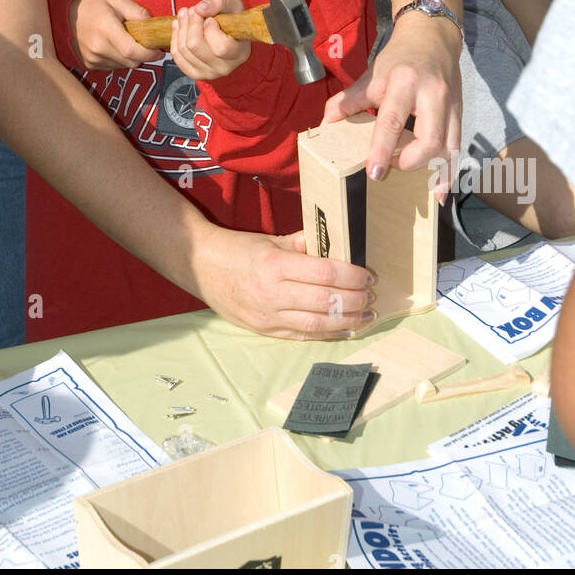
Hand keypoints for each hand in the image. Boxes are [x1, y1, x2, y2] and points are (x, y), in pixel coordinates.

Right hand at [69, 0, 164, 70]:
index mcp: (106, 29)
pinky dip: (119, 59)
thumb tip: (153, 25)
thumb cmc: (94, 4)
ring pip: (124, 66)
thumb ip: (137, 11)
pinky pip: (113, 67)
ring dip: (130, 58)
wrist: (67, 13)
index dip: (149, 54)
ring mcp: (92, 58)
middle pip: (131, 62)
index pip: (132, 51)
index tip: (159, 50)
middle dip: (143, 55)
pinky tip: (114, 46)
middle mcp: (98, 47)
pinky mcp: (89, 64)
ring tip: (126, 41)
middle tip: (145, 43)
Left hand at [170, 0, 249, 81]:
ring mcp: (209, 73)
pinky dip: (175, 38)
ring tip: (185, 14)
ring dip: (181, 27)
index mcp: (239, 53)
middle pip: (195, 46)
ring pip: (184, 49)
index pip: (220, 47)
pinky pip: (177, 56)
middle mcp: (225, 67)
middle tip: (192, 10)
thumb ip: (218, 2)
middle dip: (190, 23)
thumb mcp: (232, 4)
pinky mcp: (195, 73)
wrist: (227, 32)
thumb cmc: (232, 19)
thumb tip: (200, 9)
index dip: (210, 29)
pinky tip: (179, 27)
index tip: (210, 18)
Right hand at [194, 225, 376, 340]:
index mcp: (275, 265)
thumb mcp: (271, 240)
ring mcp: (268, 316)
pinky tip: (346, 328)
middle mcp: (273, 293)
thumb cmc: (238, 249)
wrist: (201, 266)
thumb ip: (304, 244)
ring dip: (347, 320)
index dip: (352, 275)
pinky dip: (328, 333)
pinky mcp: (265, 331)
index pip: (324, 273)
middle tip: (372, 296)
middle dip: (355, 299)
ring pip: (317, 324)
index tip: (368, 275)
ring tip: (367, 315)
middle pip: (325, 301)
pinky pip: (302, 334)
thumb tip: (337, 244)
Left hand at [322, 11, 461, 197]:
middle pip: (430, 139)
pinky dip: (451, 170)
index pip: (392, 121)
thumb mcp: (371, 75)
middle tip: (392, 167)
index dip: (383, 149)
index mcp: (404, 82)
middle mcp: (432, 94)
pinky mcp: (461, 113)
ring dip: (436, 172)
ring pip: (450, 147)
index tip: (375, 173)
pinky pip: (458, 147)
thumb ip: (347, 101)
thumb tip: (325, 124)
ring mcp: (451, 104)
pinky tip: (443, 190)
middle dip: (411, 162)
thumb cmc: (398, 58)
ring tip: (425, 190)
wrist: (431, 37)